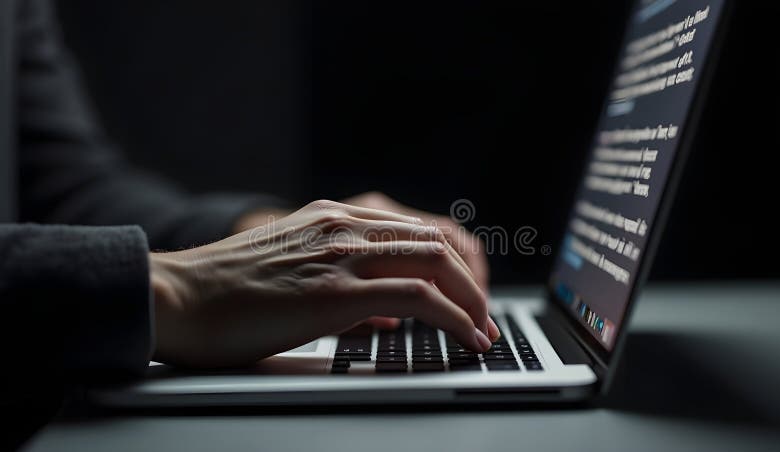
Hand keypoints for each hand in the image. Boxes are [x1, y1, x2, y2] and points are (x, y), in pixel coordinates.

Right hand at [150, 200, 497, 367]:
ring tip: (483, 330)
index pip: (416, 231)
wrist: (175, 298)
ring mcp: (340, 255)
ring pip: (436, 263)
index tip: (468, 295)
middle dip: (473, 282)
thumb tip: (387, 318)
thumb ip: (344, 289)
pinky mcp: (334, 292)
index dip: (454, 263)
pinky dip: (455, 317)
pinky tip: (467, 337)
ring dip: (472, 299)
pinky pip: (417, 298)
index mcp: (333, 219)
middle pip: (437, 242)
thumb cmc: (225, 294)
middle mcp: (343, 226)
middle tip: (484, 316)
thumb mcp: (295, 276)